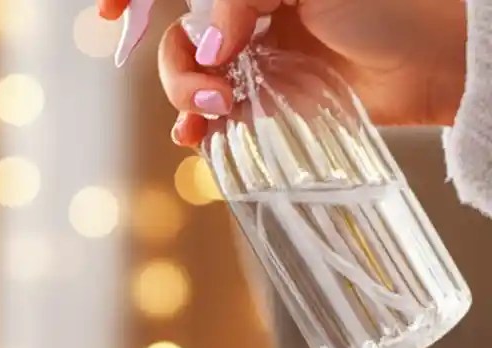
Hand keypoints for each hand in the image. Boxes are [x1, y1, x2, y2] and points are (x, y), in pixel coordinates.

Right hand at [99, 0, 467, 146]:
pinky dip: (196, 128)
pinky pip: (210, 114)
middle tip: (210, 91)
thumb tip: (208, 49)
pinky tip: (200, 138)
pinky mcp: (266, 99)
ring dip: (183, 99)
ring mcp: (253, 57)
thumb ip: (239, 0)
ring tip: (216, 116)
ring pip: (188, 77)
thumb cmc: (387, 5)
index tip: (109, 16)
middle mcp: (245, 13)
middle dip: (174, 67)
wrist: (435, 62)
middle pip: (175, 37)